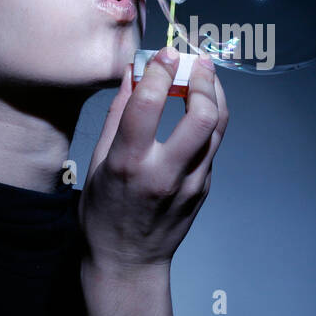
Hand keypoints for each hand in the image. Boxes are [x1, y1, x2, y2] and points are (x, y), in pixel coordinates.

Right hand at [78, 47, 229, 272]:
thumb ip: (118, 115)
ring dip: (215, 95)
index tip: (164, 53)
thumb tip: (134, 74)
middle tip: (197, 62)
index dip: (159, 70)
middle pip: (202, 116)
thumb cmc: (103, 213)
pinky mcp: (203, 189)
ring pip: (217, 129)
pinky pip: (212, 146)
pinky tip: (198, 108)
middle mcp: (164, 172)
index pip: (150, 104)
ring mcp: (190, 183)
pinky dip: (208, 121)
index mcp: (129, 163)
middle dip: (204, 80)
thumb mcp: (97, 162)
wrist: (129, 262)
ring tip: (205, 76)